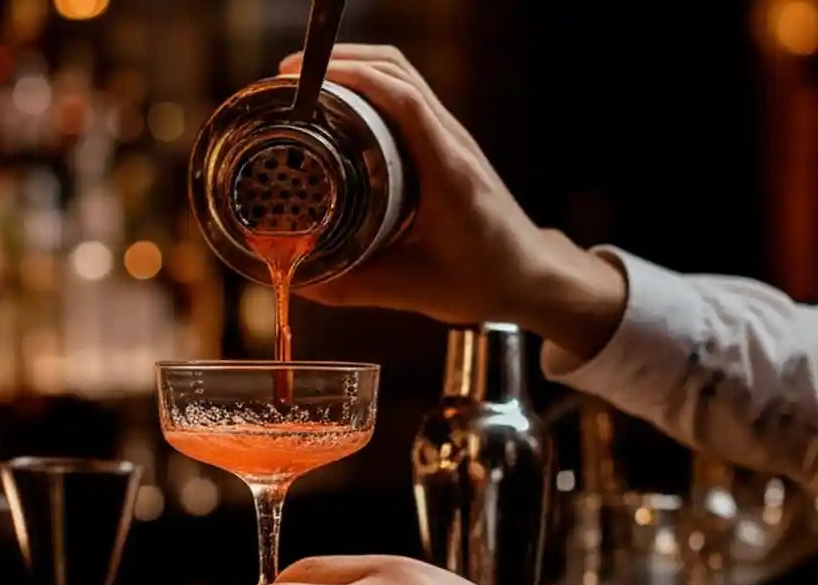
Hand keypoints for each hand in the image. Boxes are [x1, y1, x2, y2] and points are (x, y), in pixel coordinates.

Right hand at [278, 46, 625, 358]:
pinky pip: (407, 95)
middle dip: (342, 61)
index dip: (352, 77)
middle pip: (399, 71)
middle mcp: (453, 143)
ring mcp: (453, 138)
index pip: (402, 100)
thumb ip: (352, 287)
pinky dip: (371, 85)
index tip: (304, 78)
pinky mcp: (448, 143)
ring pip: (404, 75)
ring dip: (356, 66)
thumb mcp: (412, 290)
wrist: (528, 276)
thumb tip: (296, 281)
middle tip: (289, 78)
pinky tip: (339, 103)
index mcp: (447, 172)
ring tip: (306, 82)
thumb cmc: (481, 281)